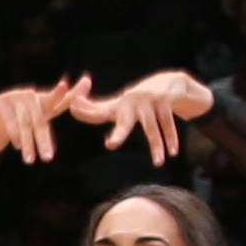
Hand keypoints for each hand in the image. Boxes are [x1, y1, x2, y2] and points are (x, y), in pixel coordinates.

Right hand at [0, 77, 85, 162]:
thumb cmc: (16, 126)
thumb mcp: (36, 124)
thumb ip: (52, 118)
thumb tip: (71, 114)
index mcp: (40, 102)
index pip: (59, 99)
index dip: (74, 92)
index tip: (87, 82)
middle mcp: (28, 96)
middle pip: (40, 120)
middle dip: (43, 141)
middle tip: (48, 159)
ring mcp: (12, 97)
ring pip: (25, 123)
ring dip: (27, 144)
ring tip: (30, 161)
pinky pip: (10, 121)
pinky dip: (14, 136)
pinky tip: (16, 147)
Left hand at [74, 68, 212, 164]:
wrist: (170, 81)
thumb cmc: (138, 100)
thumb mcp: (119, 105)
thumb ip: (98, 109)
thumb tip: (73, 107)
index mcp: (118, 106)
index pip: (98, 112)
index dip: (85, 112)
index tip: (72, 108)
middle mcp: (131, 101)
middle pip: (124, 123)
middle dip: (119, 133)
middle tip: (111, 145)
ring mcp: (148, 100)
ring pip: (151, 128)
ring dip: (156, 146)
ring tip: (158, 163)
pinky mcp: (164, 100)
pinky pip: (167, 124)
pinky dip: (171, 138)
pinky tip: (173, 152)